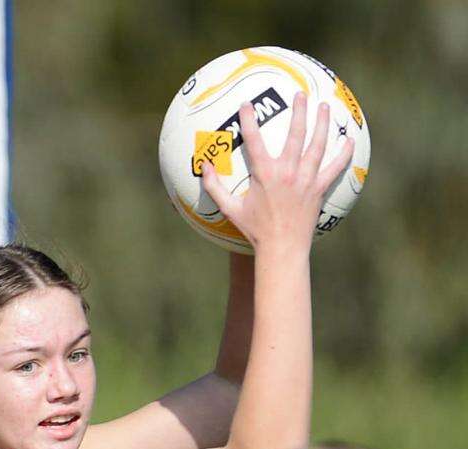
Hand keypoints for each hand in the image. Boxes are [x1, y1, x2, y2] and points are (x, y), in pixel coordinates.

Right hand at [201, 92, 353, 251]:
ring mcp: (306, 180)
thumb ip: (215, 187)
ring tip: (325, 106)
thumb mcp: (231, 209)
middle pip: (295, 133)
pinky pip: (335, 168)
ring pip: (317, 145)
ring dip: (322, 123)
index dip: (248, 120)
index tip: (246, 104)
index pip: (254, 140)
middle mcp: (287, 172)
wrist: (282, 249)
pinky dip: (344, 154)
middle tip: (299, 94)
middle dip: (298, 111)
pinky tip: (349, 141)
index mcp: (265, 175)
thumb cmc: (255, 231)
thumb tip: (204, 167)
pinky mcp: (319, 189)